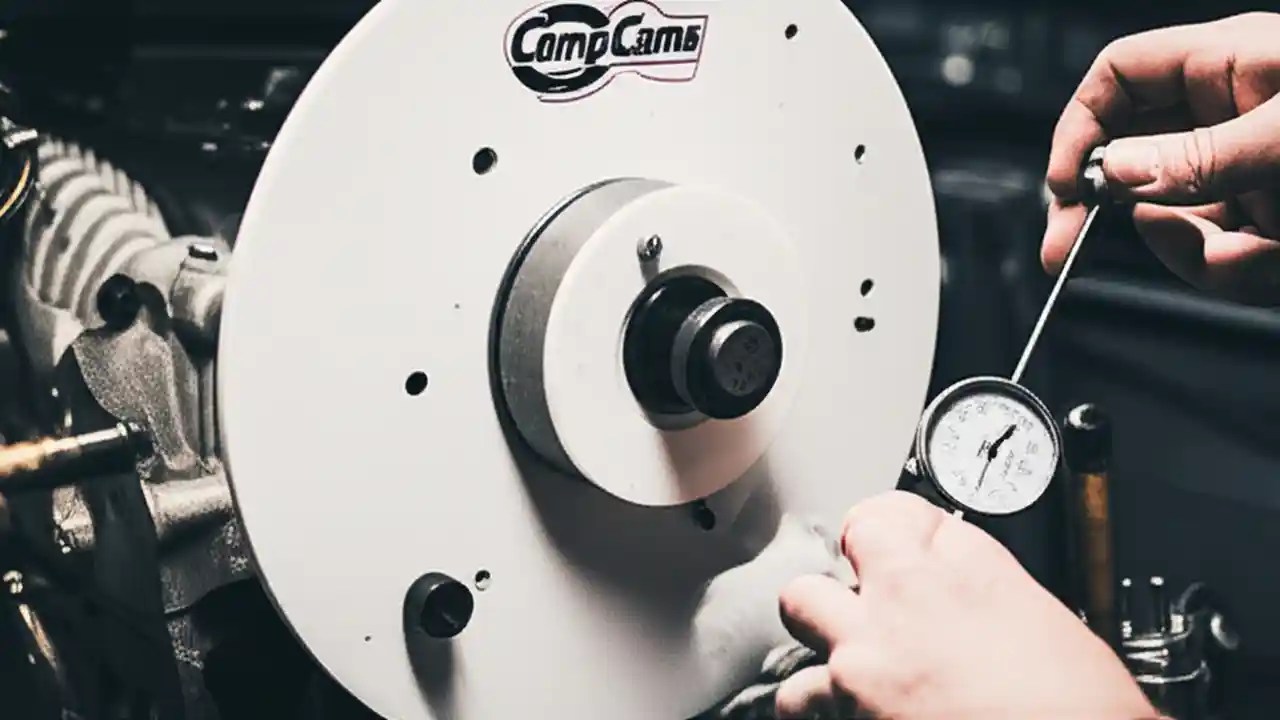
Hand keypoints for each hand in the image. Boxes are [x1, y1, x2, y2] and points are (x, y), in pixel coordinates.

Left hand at [774, 492, 1153, 718]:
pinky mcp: (844, 708)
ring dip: (822, 628)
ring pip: (801, 604)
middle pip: (850, 536)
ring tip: (845, 656)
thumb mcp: (1050, 627)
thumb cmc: (1082, 713)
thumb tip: (970, 609)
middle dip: (861, 561)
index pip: (908, 510)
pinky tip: (833, 708)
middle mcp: (907, 597)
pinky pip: (797, 693)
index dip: (907, 532)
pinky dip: (814, 701)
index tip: (907, 549)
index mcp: (970, 567)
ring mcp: (866, 654)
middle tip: (874, 596)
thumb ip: (990, 600)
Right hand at [1043, 12, 1279, 304]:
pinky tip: (1274, 261)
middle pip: (1128, 157)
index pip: (1119, 77)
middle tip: (1061, 249)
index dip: (1079, 126)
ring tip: (1253, 255)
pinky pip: (1222, 256)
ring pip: (1176, 222)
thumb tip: (1117, 174)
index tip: (1063, 182)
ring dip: (1200, 253)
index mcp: (1230, 65)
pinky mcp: (1271, 220)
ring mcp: (1249, 172)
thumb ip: (1201, 155)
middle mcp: (1230, 117)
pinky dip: (1242, 273)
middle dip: (1098, 211)